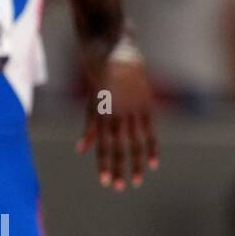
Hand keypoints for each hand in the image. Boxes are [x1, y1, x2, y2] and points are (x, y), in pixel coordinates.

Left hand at [77, 59, 157, 190]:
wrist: (114, 48)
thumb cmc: (99, 74)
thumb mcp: (91, 101)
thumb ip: (90, 126)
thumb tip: (81, 149)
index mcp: (100, 113)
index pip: (103, 145)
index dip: (104, 164)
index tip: (106, 181)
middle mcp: (116, 113)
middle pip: (119, 146)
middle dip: (120, 168)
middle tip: (122, 187)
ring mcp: (132, 109)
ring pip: (135, 142)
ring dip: (136, 162)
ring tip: (138, 179)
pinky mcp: (145, 104)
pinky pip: (150, 130)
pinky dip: (151, 147)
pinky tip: (153, 163)